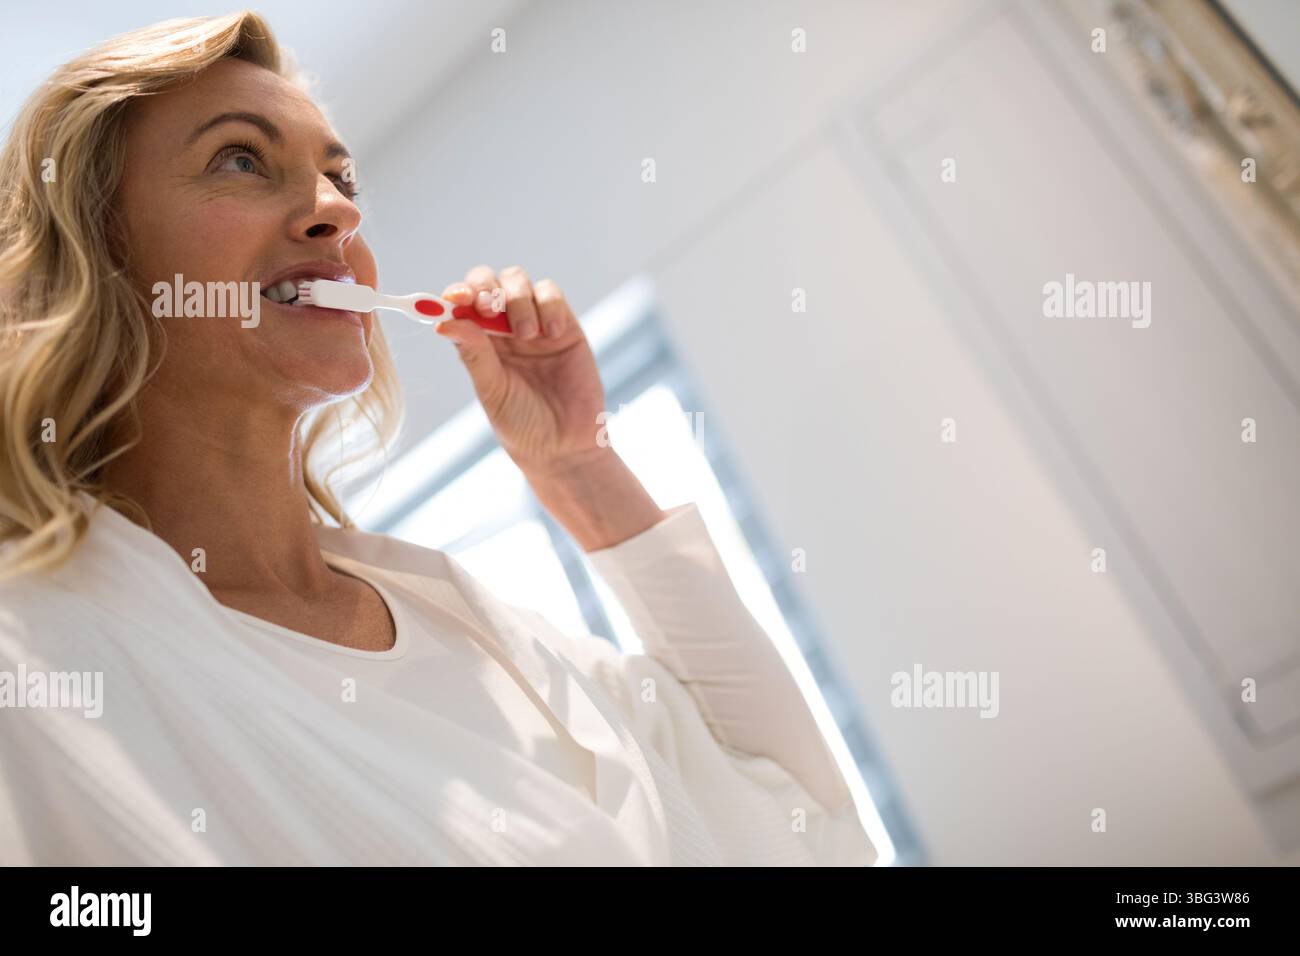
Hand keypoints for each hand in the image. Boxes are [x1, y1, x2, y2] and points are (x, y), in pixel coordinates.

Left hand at [435, 265, 607, 473]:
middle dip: (486, 288)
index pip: (462, 303)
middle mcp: (503, 328)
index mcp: (478, 342)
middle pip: (489, 282)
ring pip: (519, 281)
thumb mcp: (492, 390)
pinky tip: (551, 334)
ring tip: (526, 335)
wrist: (563, 445)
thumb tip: (444, 322)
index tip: (455, 298)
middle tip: (488, 309)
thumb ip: (474, 353)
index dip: (457, 293)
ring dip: (517, 299)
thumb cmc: (522, 423)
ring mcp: (534, 323)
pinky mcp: (565, 326)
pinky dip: (549, 305)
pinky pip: (553, 295)